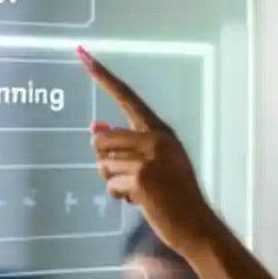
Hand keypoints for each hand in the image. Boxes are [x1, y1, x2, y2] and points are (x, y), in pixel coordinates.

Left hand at [78, 47, 224, 257]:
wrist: (194, 223)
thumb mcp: (155, 162)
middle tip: (127, 177)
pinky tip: (140, 200)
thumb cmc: (174, 195)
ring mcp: (149, 157)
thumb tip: (94, 129)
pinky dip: (120, 196)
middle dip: (106, 162)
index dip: (103, 77)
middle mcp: (155, 138)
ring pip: (103, 164)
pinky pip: (111, 184)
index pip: (126, 97)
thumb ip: (127, 145)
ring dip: (114, 182)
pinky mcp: (141, 177)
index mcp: (160, 131)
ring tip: (138, 190)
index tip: (82, 55)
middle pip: (102, 139)